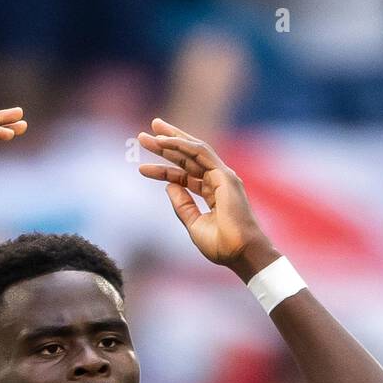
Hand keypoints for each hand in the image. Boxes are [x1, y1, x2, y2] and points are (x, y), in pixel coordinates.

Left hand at [137, 118, 276, 279]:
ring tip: (151, 131)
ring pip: (193, 150)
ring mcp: (222, 176)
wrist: (240, 252)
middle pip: (188, 158)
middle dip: (167, 145)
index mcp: (212, 193)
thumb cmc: (221, 245)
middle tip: (144, 136)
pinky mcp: (224, 175)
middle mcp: (218, 180)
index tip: (142, 168)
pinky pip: (200, 153)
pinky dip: (181, 145)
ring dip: (172, 139)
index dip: (163, 170)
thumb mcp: (194, 224)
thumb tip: (169, 185)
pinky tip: (163, 140)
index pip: (185, 176)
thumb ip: (182, 205)